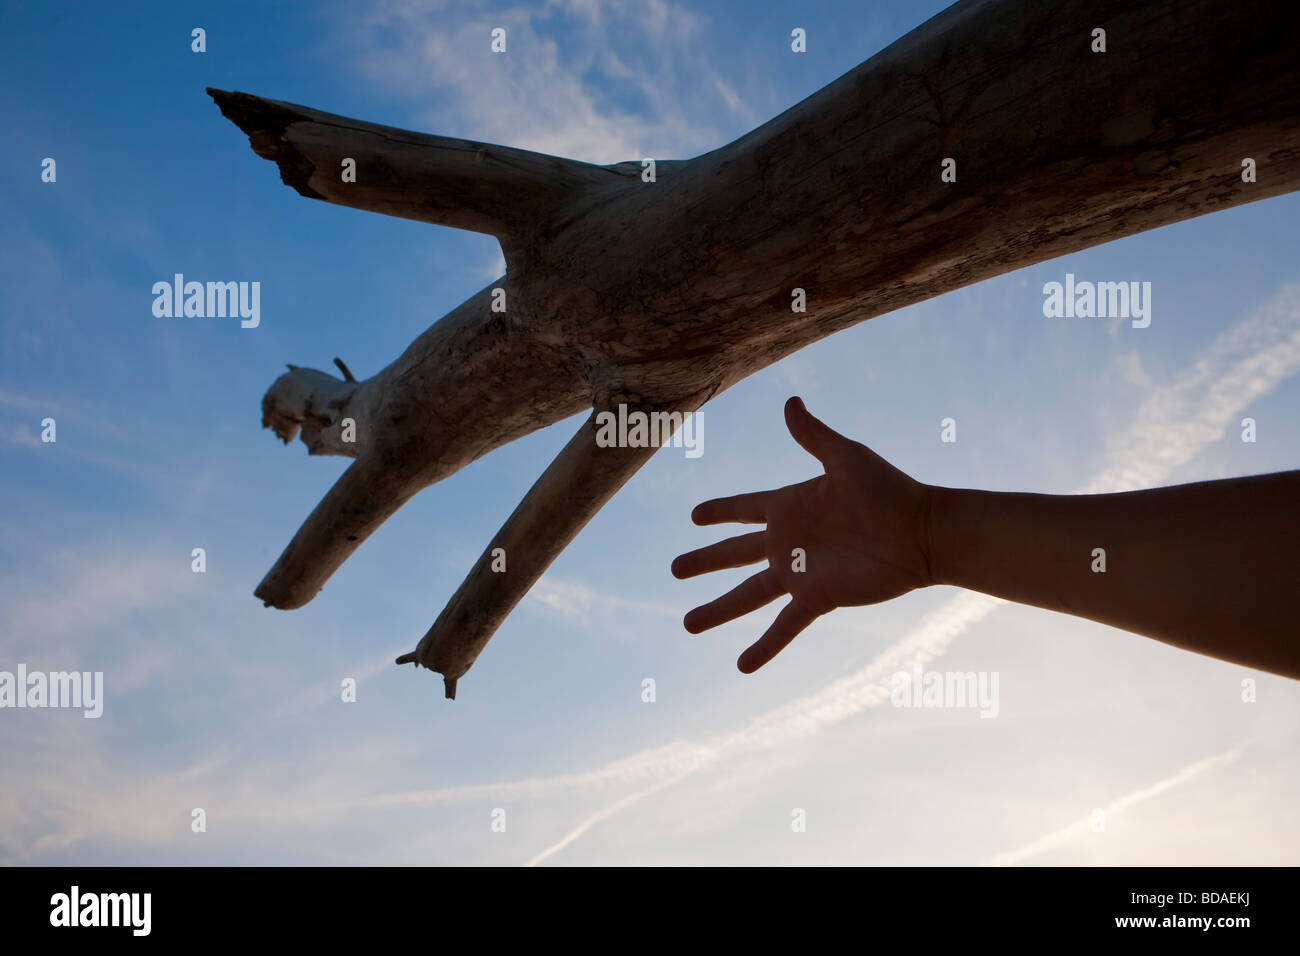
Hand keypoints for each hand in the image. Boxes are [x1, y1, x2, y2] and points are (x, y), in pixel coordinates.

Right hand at [671, 396, 933, 672]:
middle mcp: (788, 542)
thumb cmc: (889, 490)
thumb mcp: (845, 458)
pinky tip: (741, 666)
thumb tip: (790, 402)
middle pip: (734, 555)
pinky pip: (783, 626)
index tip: (694, 515)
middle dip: (704, 561)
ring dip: (717, 610)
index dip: (719, 512)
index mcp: (789, 506)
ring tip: (688, 624)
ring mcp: (799, 573)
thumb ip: (813, 436)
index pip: (743, 510)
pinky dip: (763, 647)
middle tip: (674, 569)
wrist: (921, 532)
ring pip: (747, 596)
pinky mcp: (816, 598)